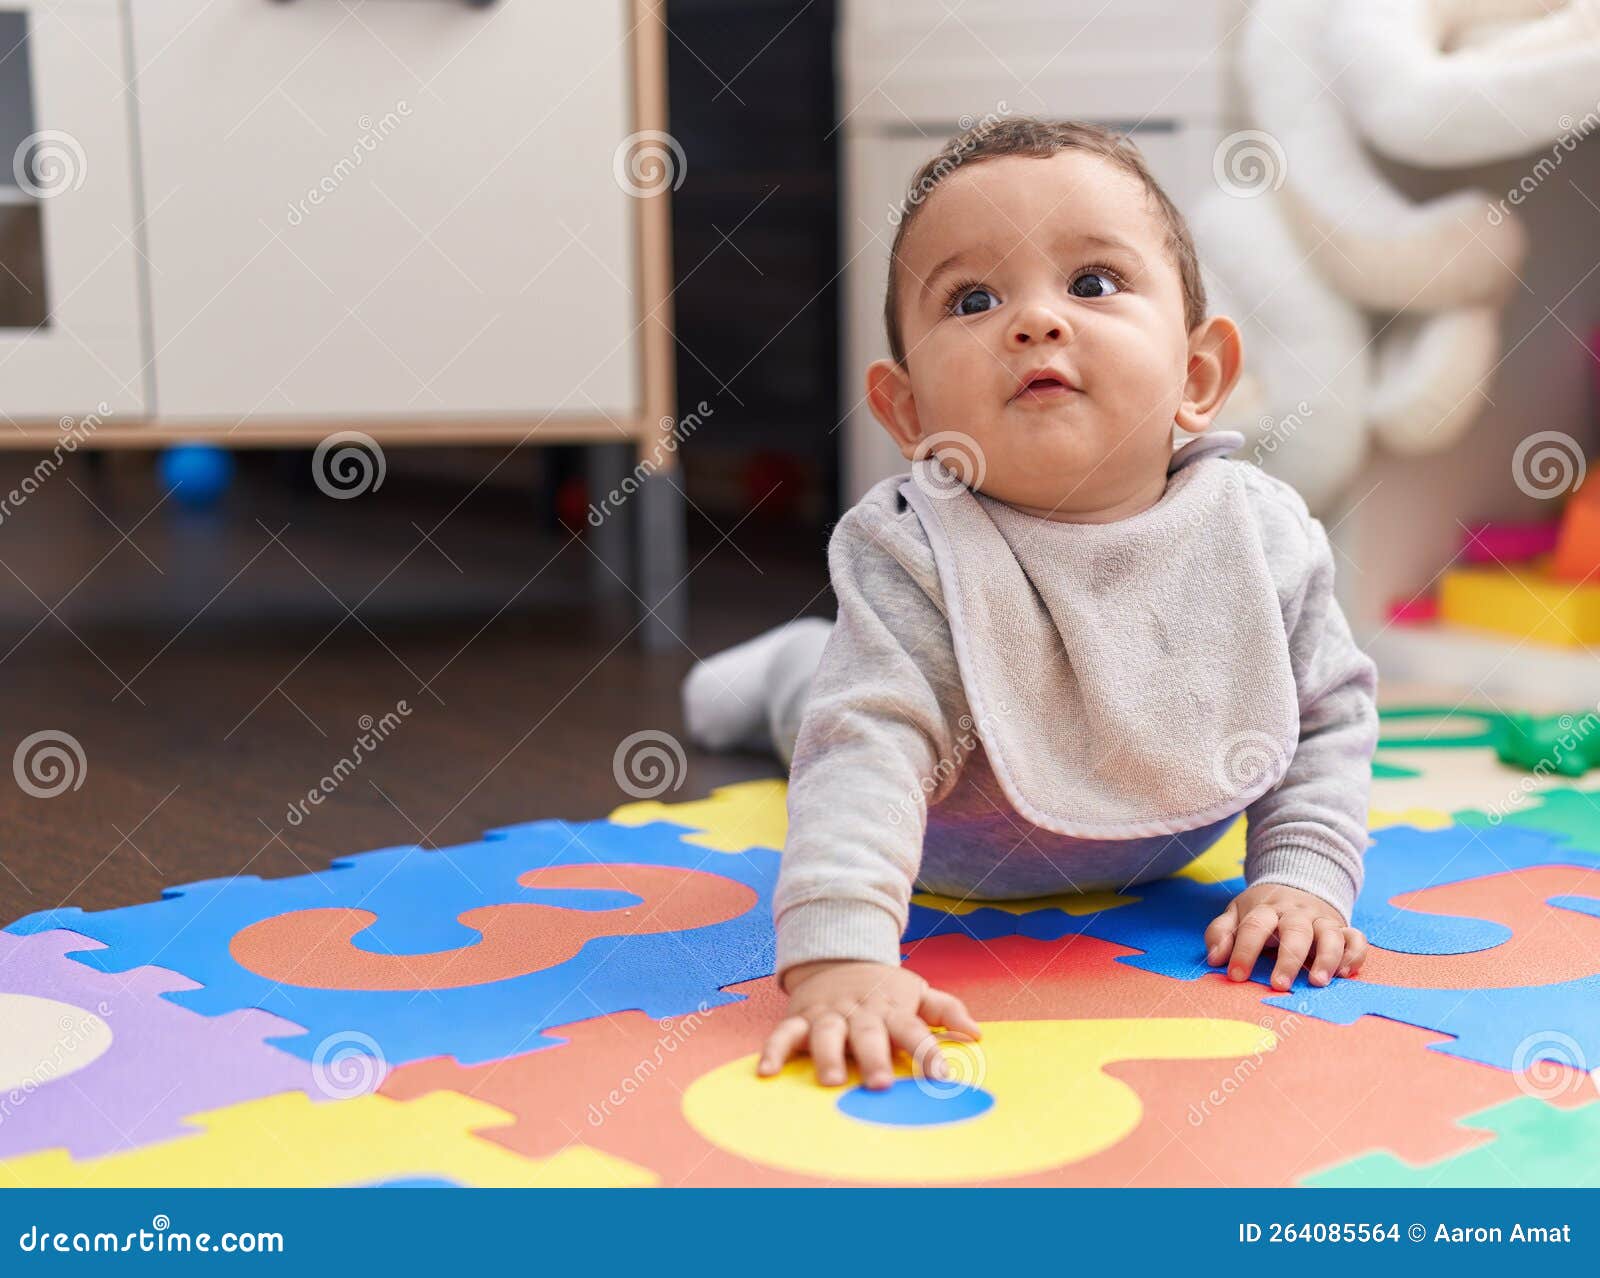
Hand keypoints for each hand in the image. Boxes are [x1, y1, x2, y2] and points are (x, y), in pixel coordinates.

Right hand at [758, 959, 980, 1089]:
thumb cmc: (884, 989)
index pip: (914, 1030)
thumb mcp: (917, 992)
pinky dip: (774, 1051)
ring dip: (827, 1056)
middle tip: (881, 1083)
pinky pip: (784, 1034)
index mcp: (891, 1010)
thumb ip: (947, 1010)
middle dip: (874, 1058)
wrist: (836, 956)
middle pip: (868, 1034)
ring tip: (831, 1081)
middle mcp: (860, 1013)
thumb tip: (977, 1033)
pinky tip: (767, 1072)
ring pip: (826, 1034)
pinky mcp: (800, 1019)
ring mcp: (828, 1015)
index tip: (941, 1076)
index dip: (927, 1052)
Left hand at [1204, 883, 1367, 990]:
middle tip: (1279, 985)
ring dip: (1327, 958)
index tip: (1235, 975)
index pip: (1254, 926)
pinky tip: (1345, 973)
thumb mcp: (1237, 914)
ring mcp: (1322, 920)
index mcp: (1266, 908)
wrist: (1298, 883)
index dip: (1244, 951)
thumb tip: (1214, 958)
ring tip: (1318, 982)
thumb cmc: (1263, 910)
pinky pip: (1356, 939)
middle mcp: (1297, 913)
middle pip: (1295, 931)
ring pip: (1330, 935)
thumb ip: (1221, 933)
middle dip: (1288, 959)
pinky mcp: (1343, 928)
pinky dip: (1354, 955)